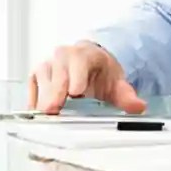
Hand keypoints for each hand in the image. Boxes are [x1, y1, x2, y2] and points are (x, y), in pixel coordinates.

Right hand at [28, 41, 146, 113]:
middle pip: (58, 71)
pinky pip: (32, 84)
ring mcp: (49, 63)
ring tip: (47, 115)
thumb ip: (126, 96)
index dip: (77, 76)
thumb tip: (138, 106)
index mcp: (85, 54)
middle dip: (56, 91)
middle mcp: (64, 55)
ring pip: (42, 76)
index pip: (79, 62)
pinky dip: (33, 99)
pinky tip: (36, 114)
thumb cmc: (101, 72)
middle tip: (54, 109)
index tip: (76, 92)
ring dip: (43, 96)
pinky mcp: (38, 74)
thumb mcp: (117, 83)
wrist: (90, 64)